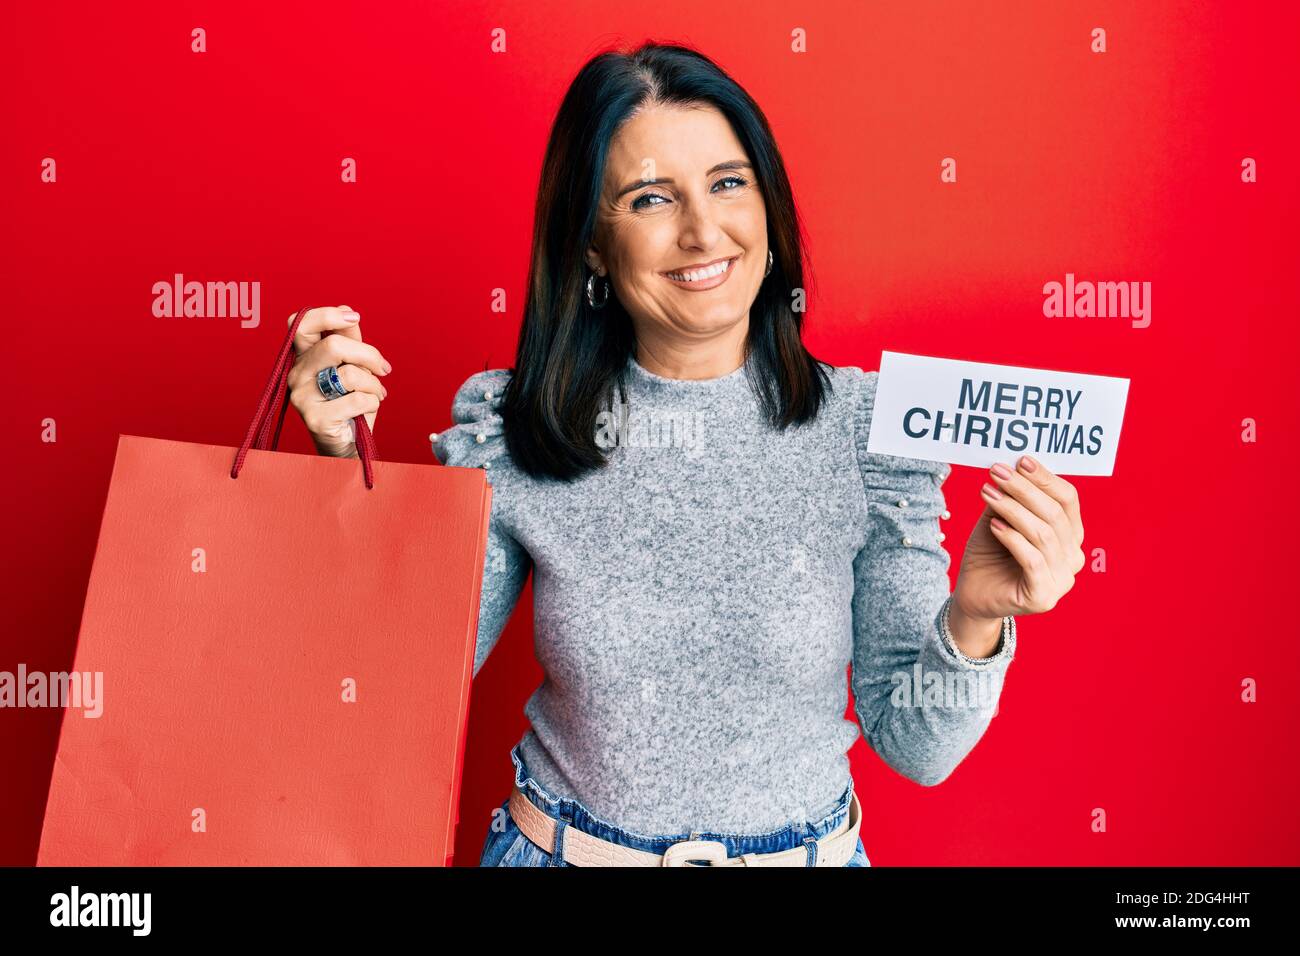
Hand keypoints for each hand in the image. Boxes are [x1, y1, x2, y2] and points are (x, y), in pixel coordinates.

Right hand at [285, 306, 391, 457]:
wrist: (347, 443)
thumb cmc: (349, 403)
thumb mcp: (352, 366)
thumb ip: (349, 339)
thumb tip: (348, 310)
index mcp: (303, 358)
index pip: (300, 324)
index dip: (327, 315)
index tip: (353, 317)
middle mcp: (296, 375)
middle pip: (333, 346)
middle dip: (368, 355)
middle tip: (383, 368)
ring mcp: (302, 397)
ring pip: (349, 374)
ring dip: (373, 384)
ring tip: (375, 393)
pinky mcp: (315, 419)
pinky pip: (357, 400)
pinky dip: (372, 403)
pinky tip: (368, 409)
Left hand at [951, 454, 1085, 625]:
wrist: (972, 594)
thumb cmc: (989, 554)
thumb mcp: (999, 519)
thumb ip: (1011, 498)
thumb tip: (1011, 467)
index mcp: (1069, 535)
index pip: (1067, 499)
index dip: (1045, 478)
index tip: (1019, 460)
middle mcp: (1073, 557)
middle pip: (1054, 514)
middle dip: (1023, 489)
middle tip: (997, 472)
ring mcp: (1062, 580)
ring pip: (1043, 534)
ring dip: (1013, 509)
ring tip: (988, 493)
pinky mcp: (1043, 597)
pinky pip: (1032, 560)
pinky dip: (1012, 538)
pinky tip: (993, 525)